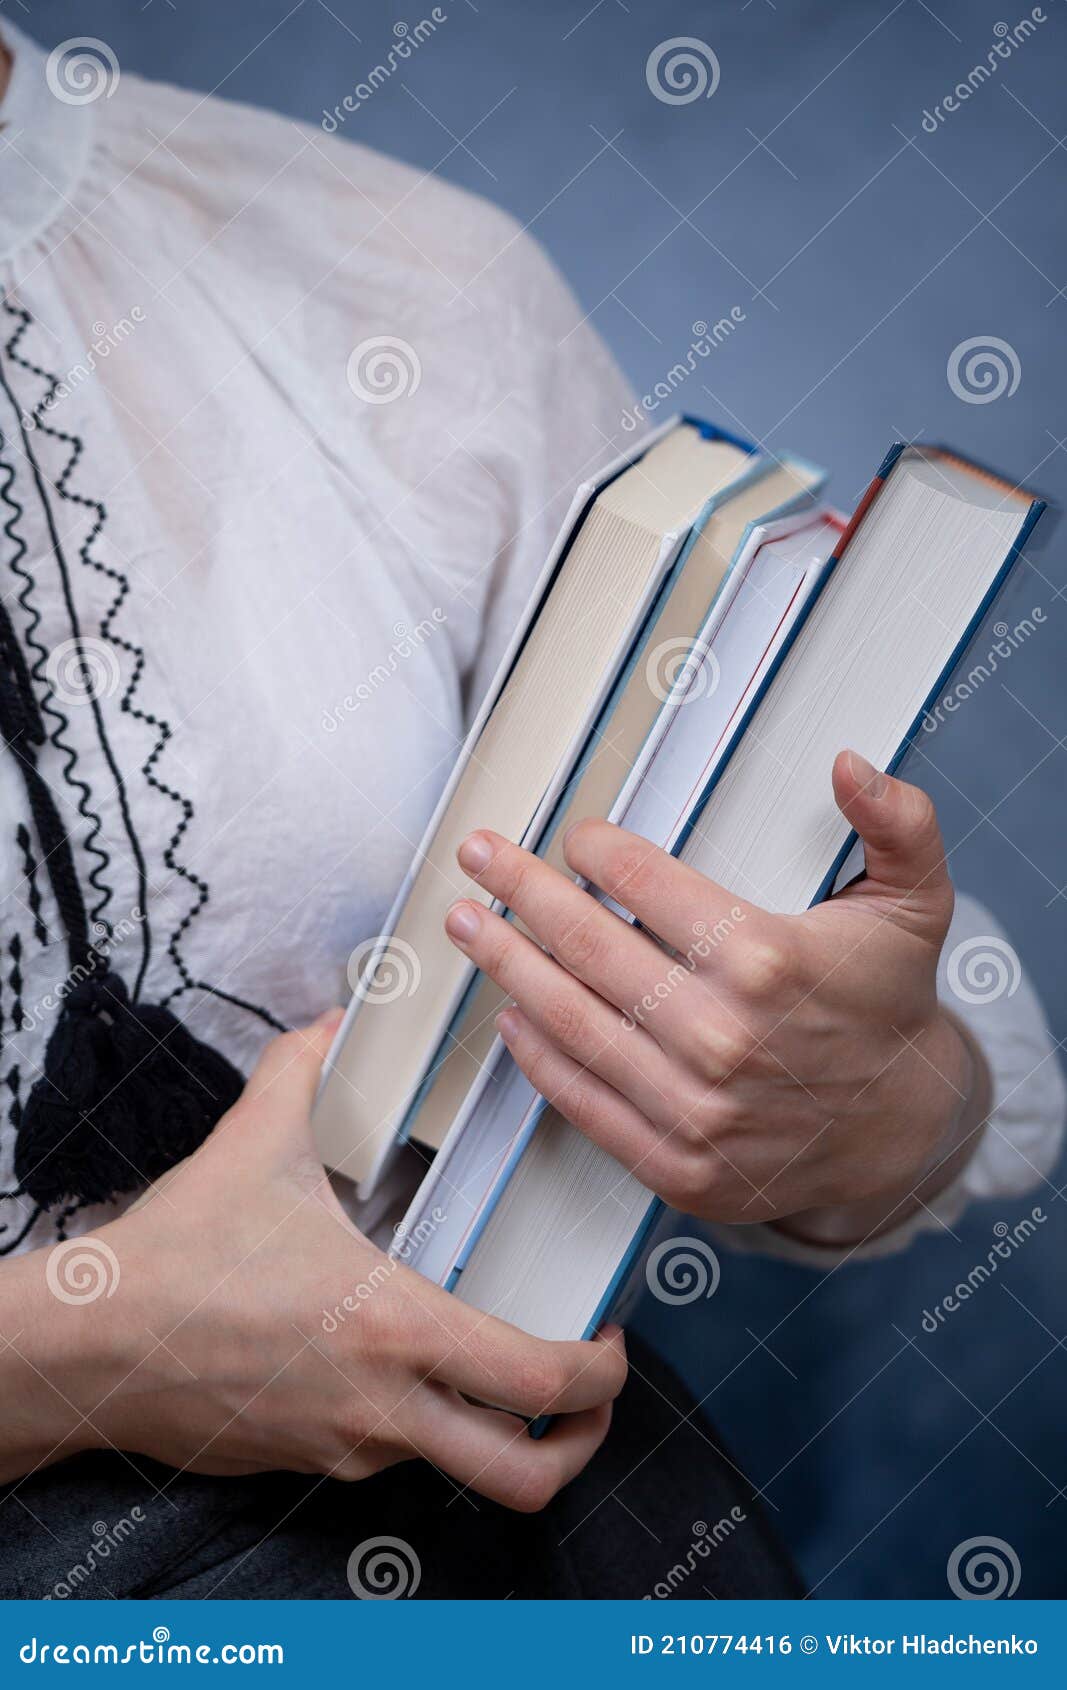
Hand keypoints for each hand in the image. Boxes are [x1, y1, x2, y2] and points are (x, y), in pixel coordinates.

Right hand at [13, 1014, 624, 1506]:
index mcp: (393, 1327)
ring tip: (506, 1371)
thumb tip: (340, 1018)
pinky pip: (394, 1459)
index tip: (611, 1338)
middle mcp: (383, 1407)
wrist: (90, 1346)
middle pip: (526, 1476)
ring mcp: (348, 1448)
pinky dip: (426, 1425)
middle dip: (582, 1442)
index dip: (597, 1370)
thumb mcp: (255, 1140)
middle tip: (592, 1390)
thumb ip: (308, 1066)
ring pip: (462, 1471)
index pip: (535, 1379)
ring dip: (500, 1431)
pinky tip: (408, 1367)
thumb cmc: (180, 1256)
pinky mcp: (311, 1465)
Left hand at [443, 751, 978, 1230]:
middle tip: (481, 858)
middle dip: (521, 891)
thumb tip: (851, 765)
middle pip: (587, 946)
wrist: (899, 1133)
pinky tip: (510, 1016)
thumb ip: (896, 824)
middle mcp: (721, 1036)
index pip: (644, 883)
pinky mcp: (676, 1162)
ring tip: (469, 925)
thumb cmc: (886, 1006)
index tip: (574, 839)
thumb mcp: (915, 903)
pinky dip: (537, 1057)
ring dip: (506, 964)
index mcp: (766, 960)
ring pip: (570, 1021)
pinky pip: (584, 1101)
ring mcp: (694, 1107)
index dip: (594, 851)